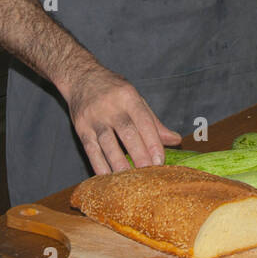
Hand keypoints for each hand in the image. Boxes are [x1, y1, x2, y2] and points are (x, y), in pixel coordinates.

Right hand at [62, 65, 182, 174]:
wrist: (80, 77)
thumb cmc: (113, 90)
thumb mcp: (135, 98)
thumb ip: (153, 122)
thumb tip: (176, 140)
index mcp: (128, 96)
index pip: (143, 120)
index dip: (152, 141)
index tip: (160, 160)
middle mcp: (111, 106)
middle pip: (126, 132)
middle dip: (138, 153)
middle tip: (148, 172)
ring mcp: (94, 118)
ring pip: (107, 143)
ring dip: (119, 162)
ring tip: (129, 180)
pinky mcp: (80, 128)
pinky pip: (90, 149)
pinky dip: (99, 165)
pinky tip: (108, 179)